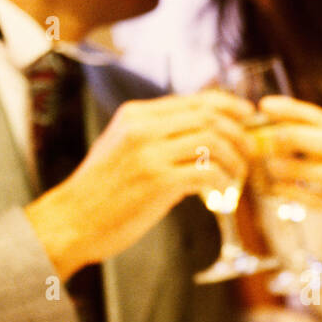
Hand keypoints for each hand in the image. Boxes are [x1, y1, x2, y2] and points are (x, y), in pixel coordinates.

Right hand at [25, 90, 254, 279]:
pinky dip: (222, 181)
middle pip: (209, 116)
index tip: (247, 117)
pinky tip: (221, 193)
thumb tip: (197, 135)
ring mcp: (150, 154)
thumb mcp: (121, 148)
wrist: (71, 222)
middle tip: (250, 151)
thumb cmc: (100, 192)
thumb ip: (154, 136)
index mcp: (135, 115)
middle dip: (238, 133)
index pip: (196, 99)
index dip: (229, 106)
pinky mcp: (157, 182)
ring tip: (237, 175)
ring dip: (234, 159)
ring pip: (212, 141)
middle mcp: (143, 128)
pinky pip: (206, 172)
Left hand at [252, 95, 321, 235]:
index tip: (264, 105)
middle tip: (270, 137)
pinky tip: (276, 189)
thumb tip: (267, 128)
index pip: (320, 117)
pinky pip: (320, 201)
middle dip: (297, 137)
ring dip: (296, 168)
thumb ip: (309, 139)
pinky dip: (296, 193)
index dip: (292, 110)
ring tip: (272, 167)